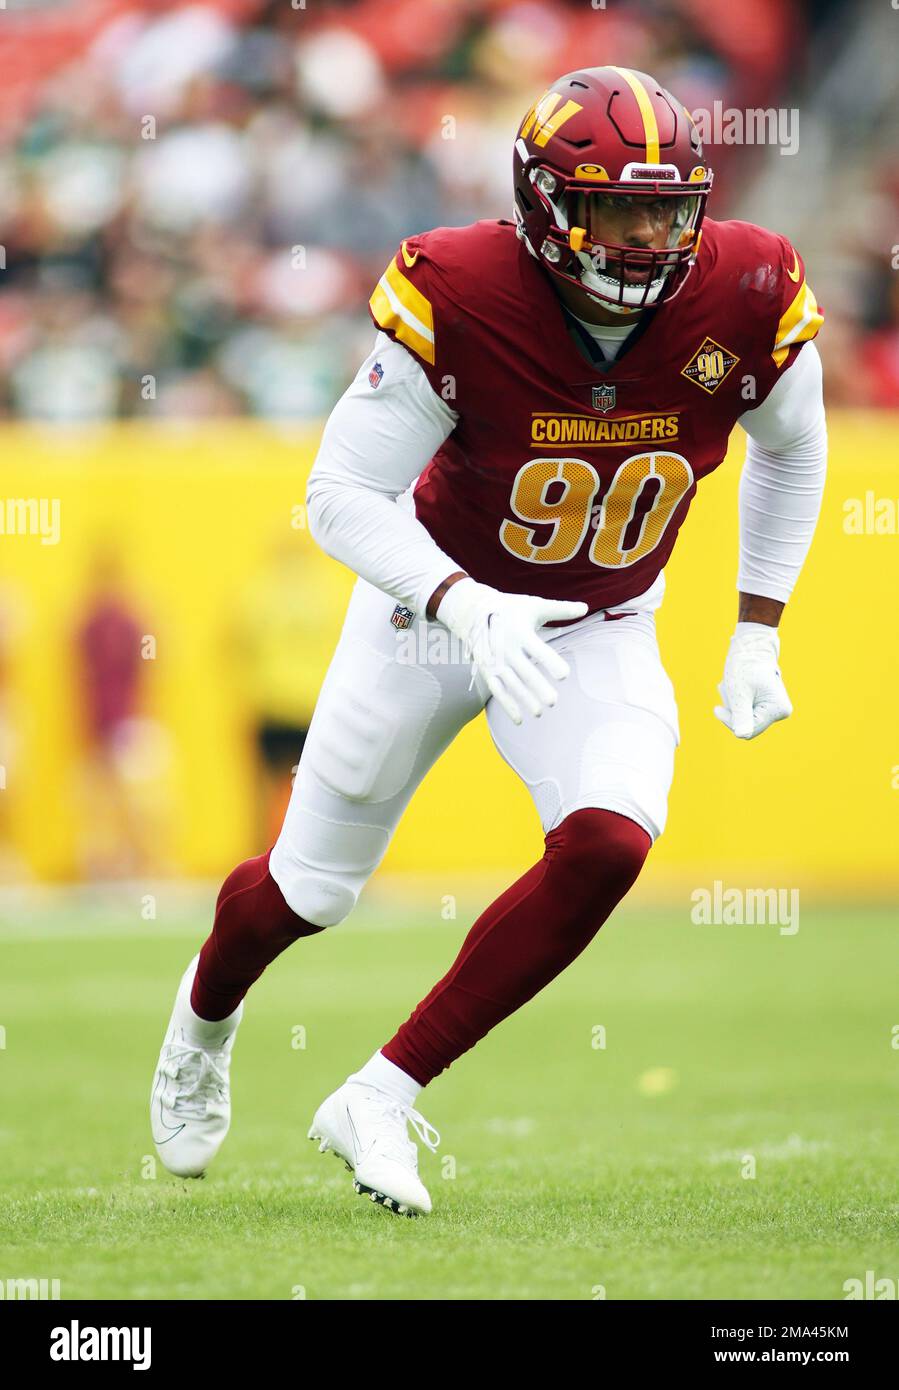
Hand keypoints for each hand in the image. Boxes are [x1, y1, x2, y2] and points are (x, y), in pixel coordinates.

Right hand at [436, 577, 586, 723]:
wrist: (472, 610)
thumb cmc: (511, 608)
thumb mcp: (534, 605)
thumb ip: (560, 609)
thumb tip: (585, 607)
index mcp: (520, 631)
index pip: (537, 649)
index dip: (550, 662)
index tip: (564, 675)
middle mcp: (506, 648)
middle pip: (523, 670)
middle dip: (537, 687)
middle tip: (553, 701)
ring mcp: (495, 660)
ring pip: (510, 684)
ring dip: (524, 699)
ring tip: (540, 713)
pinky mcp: (487, 670)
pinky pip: (497, 690)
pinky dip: (507, 705)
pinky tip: (519, 720)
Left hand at [714, 622, 792, 739]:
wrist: (752, 645)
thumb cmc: (744, 666)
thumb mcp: (738, 692)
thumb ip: (741, 715)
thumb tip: (742, 735)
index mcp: (778, 710)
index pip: (748, 731)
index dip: (730, 721)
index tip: (717, 708)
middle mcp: (781, 712)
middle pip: (747, 724)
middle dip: (733, 709)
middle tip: (728, 689)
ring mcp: (775, 708)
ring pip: (745, 717)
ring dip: (733, 703)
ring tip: (733, 685)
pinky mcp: (768, 704)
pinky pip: (747, 710)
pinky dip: (737, 700)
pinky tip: (736, 686)